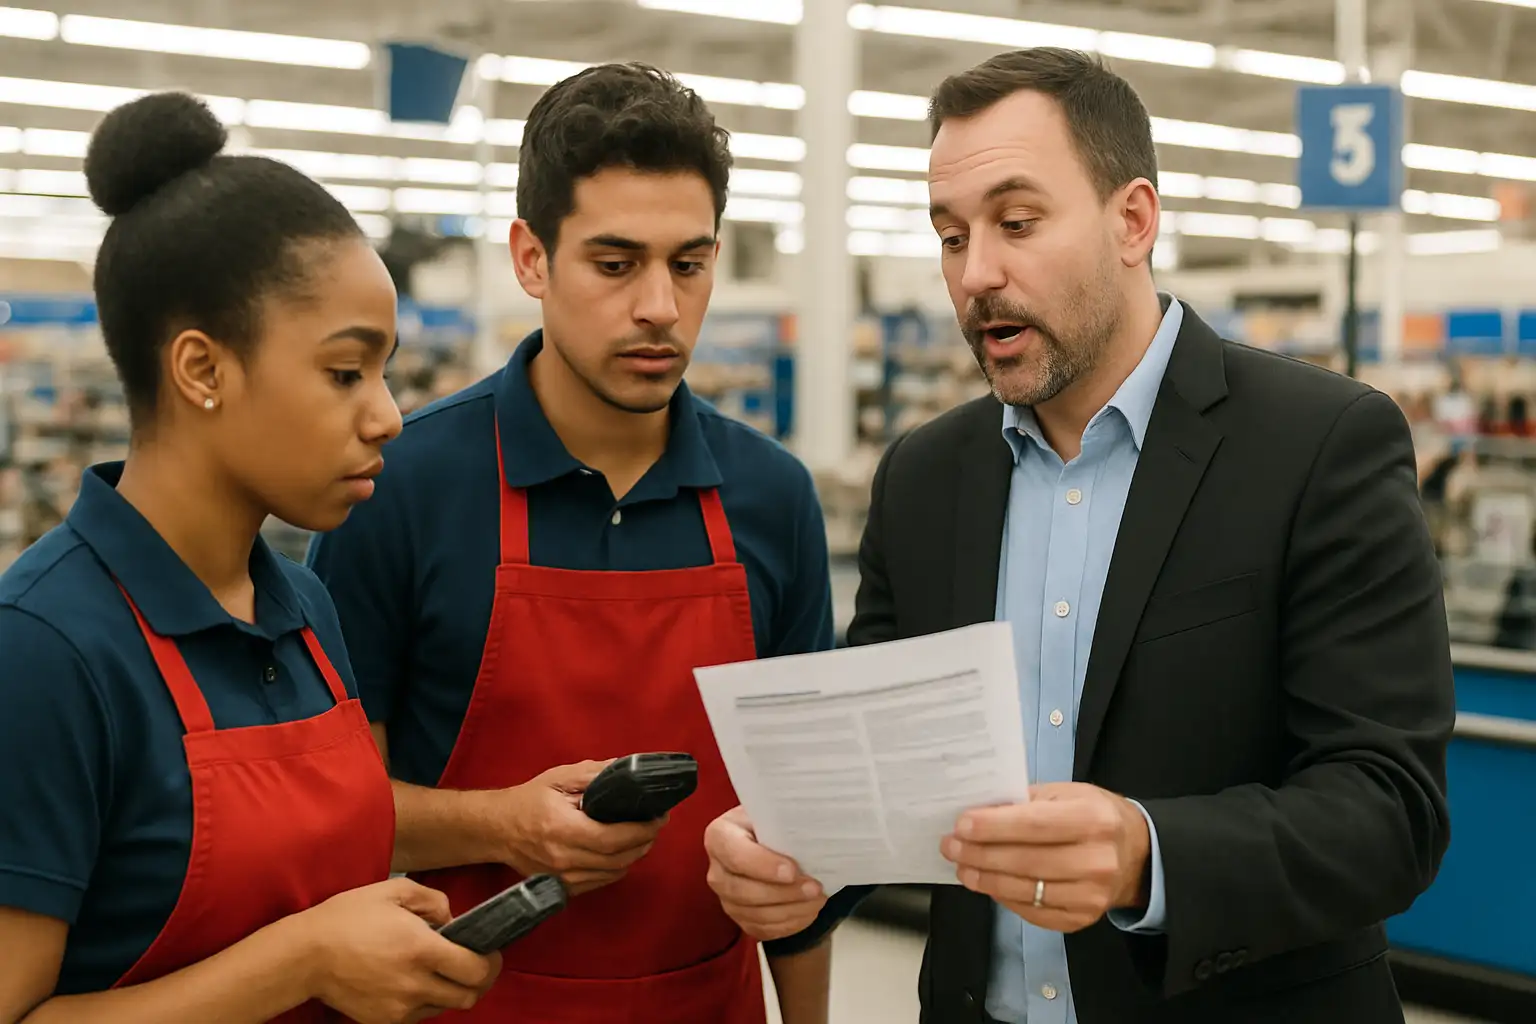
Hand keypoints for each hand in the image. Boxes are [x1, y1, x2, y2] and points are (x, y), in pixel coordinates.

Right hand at [297, 877, 501, 1023]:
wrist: (305, 955)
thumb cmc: (348, 917)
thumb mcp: (394, 892)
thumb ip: (434, 901)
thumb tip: (452, 919)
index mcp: (422, 949)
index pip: (477, 970)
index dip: (492, 962)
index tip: (490, 951)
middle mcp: (415, 984)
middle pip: (469, 996)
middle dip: (479, 980)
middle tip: (474, 963)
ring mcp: (399, 1007)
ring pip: (446, 1007)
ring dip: (452, 990)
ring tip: (439, 969)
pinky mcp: (384, 1020)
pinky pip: (420, 1015)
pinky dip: (427, 1000)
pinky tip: (414, 980)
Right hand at [498, 760, 666, 895]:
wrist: (497, 829)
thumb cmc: (528, 800)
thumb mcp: (560, 778)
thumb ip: (595, 774)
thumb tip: (628, 771)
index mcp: (562, 829)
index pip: (613, 838)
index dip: (642, 830)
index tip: (659, 816)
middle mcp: (563, 859)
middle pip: (618, 860)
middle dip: (644, 842)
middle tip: (655, 823)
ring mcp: (562, 878)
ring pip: (613, 873)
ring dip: (634, 855)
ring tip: (642, 835)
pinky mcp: (562, 888)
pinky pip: (600, 882)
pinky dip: (617, 867)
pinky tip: (622, 851)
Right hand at [705, 806, 825, 940]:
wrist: (769, 843)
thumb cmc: (771, 825)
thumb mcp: (772, 813)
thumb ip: (782, 821)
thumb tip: (810, 829)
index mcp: (720, 837)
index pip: (736, 856)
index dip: (764, 866)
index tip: (792, 871)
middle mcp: (717, 871)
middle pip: (744, 891)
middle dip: (784, 893)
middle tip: (815, 888)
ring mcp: (726, 899)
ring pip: (756, 915)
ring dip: (792, 910)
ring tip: (818, 899)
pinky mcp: (740, 919)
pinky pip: (764, 930)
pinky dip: (790, 924)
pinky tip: (809, 911)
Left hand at [941, 782, 1150, 933]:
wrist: (1137, 855)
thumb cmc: (1095, 816)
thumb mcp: (1068, 794)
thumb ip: (1026, 801)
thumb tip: (979, 813)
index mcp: (1093, 819)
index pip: (1033, 825)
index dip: (993, 827)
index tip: (961, 825)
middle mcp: (1096, 860)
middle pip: (1025, 861)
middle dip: (980, 854)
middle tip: (951, 847)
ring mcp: (1091, 895)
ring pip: (1025, 890)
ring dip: (985, 879)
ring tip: (962, 867)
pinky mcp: (1083, 919)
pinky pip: (1033, 911)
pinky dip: (1005, 898)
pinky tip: (989, 884)